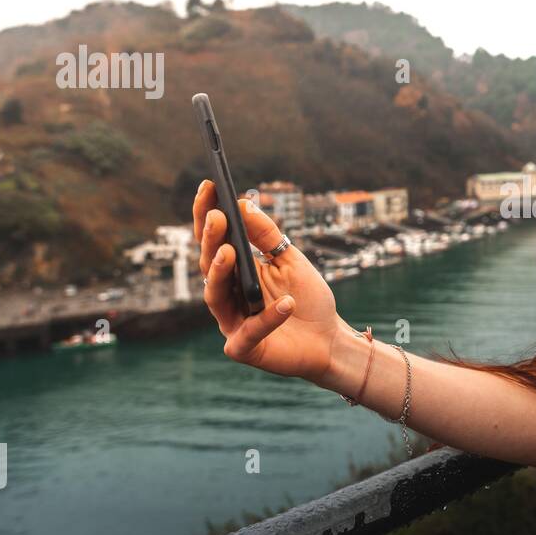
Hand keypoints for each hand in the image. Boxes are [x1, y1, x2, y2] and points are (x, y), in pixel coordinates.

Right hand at [192, 180, 345, 385]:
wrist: (328, 340)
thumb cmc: (307, 299)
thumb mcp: (291, 260)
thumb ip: (267, 236)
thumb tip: (244, 204)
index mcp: (235, 271)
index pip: (214, 240)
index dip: (207, 214)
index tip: (209, 186)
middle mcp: (227, 295)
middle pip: (210, 265)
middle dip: (211, 240)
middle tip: (217, 218)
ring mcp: (232, 323)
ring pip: (215, 296)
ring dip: (221, 273)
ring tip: (230, 251)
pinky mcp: (244, 348)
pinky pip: (251, 331)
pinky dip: (269, 317)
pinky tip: (287, 303)